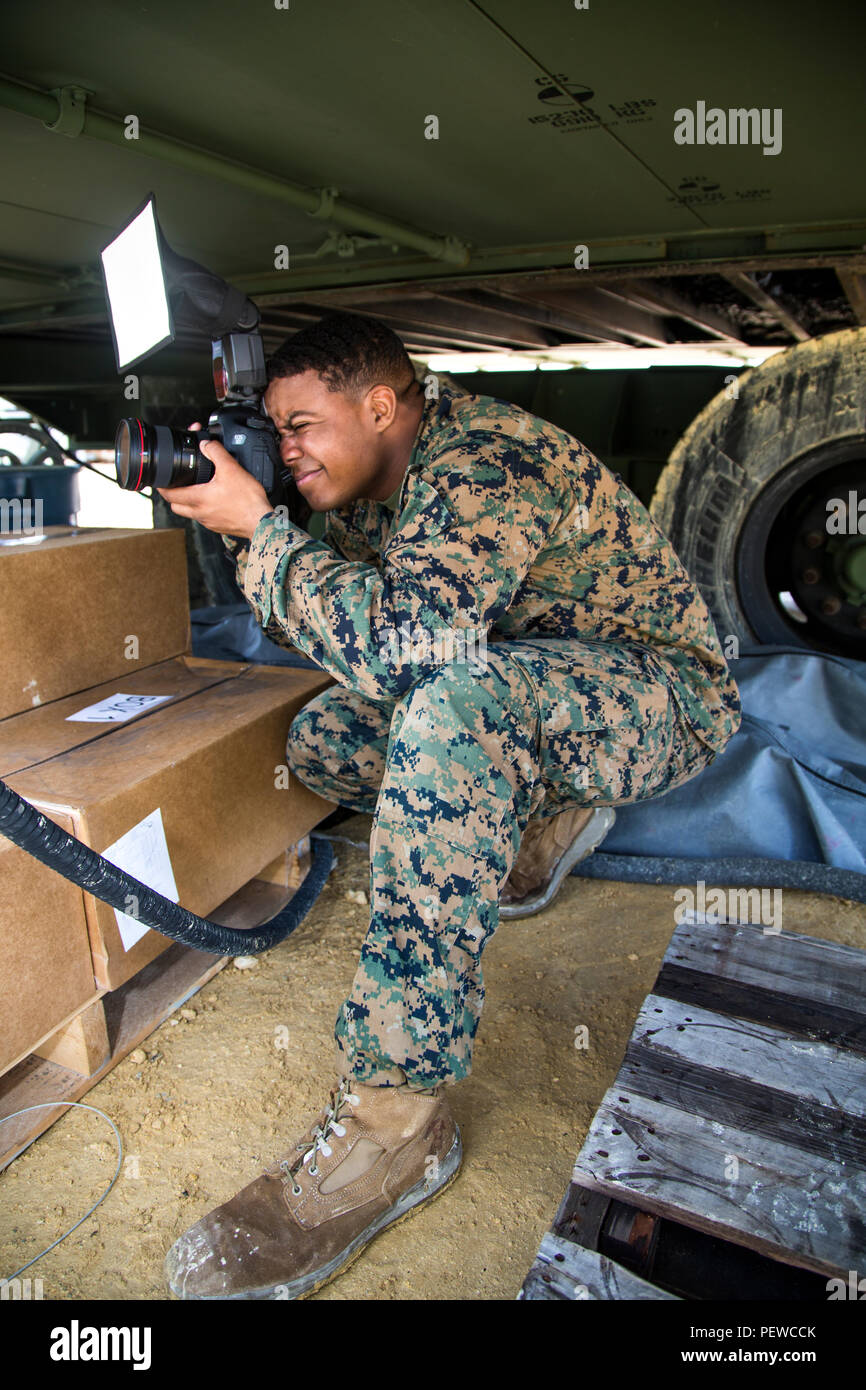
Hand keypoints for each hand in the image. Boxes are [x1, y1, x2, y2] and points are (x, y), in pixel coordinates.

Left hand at [155, 426, 272, 539]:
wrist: (262, 523)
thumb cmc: (248, 501)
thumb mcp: (232, 469)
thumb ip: (216, 452)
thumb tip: (206, 444)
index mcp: (198, 499)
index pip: (169, 494)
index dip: (161, 485)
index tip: (160, 479)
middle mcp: (200, 513)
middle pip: (175, 506)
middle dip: (172, 495)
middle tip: (174, 484)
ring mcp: (209, 521)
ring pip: (189, 513)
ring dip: (187, 502)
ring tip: (194, 491)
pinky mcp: (218, 526)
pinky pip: (204, 517)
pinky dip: (203, 509)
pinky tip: (214, 501)